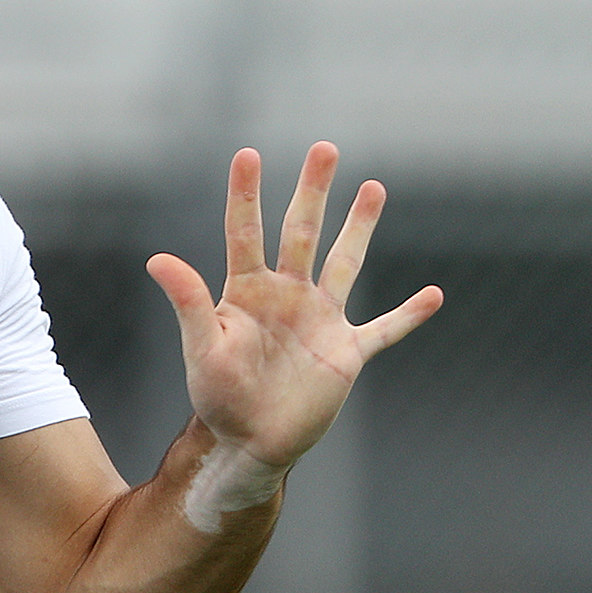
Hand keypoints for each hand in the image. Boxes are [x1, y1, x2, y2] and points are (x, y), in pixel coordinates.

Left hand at [147, 143, 442, 494]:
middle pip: (301, 231)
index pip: (246, 231)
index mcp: (247, 290)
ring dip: (360, 227)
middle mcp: (286, 295)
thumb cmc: (218, 397)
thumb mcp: (203, 349)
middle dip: (314, 190)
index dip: (247, 193)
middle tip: (325, 148)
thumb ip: (189, 303)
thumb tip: (157, 259)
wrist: (250, 444)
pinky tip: (434, 295)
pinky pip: (384, 329)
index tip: (248, 154)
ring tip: (374, 187)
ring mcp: (319, 320)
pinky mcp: (345, 353)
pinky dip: (408, 315)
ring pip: (344, 263)